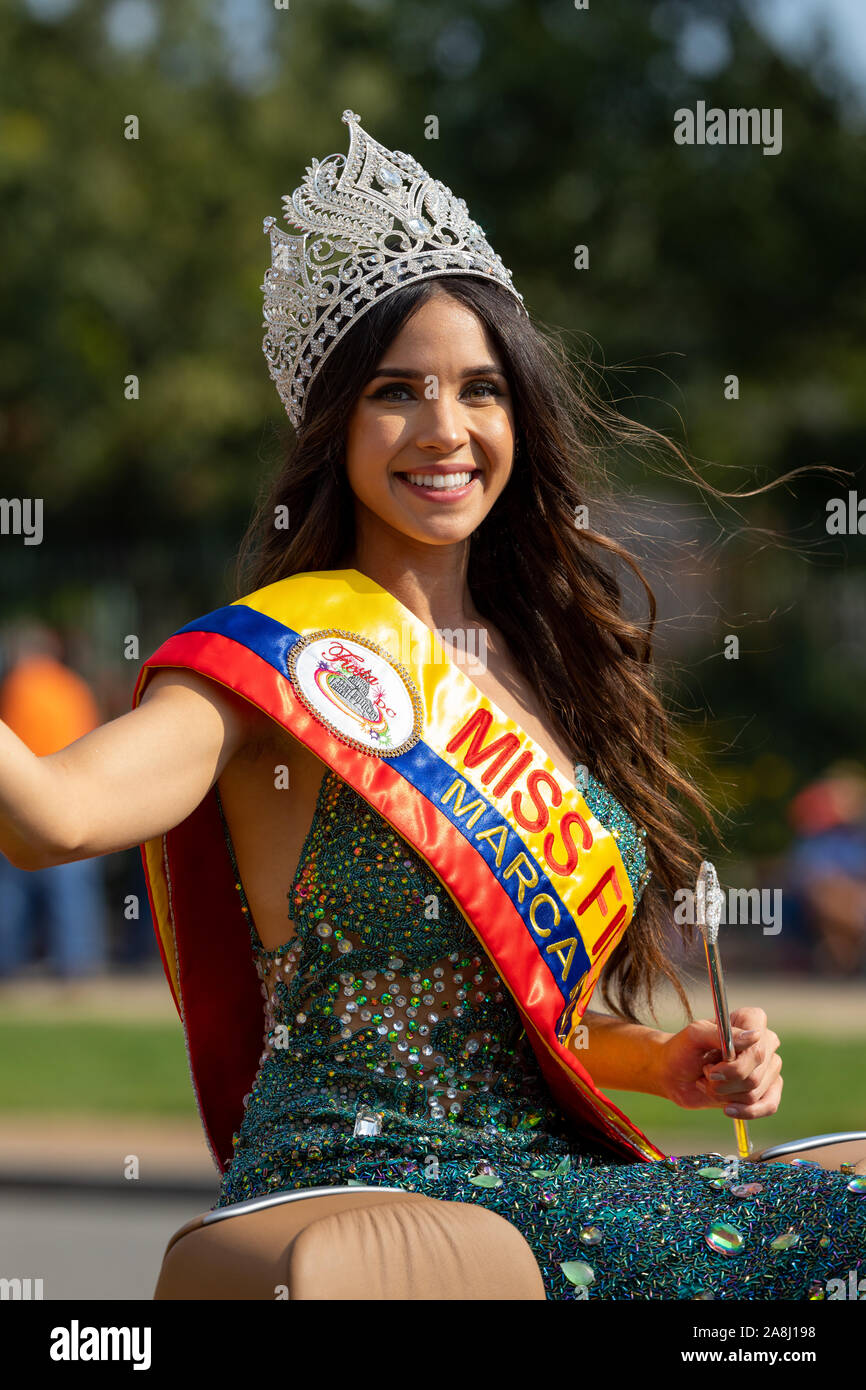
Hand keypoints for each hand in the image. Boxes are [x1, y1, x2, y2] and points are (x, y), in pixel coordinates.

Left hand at [658, 1006, 782, 1117]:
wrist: (675, 1074)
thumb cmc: (684, 1049)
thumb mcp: (695, 1036)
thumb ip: (722, 1034)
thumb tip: (755, 1036)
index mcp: (751, 1020)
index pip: (758, 1045)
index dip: (736, 1063)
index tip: (713, 1068)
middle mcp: (764, 1043)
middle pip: (754, 1074)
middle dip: (723, 1081)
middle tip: (706, 1073)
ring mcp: (767, 1068)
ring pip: (753, 1092)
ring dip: (724, 1092)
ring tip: (709, 1081)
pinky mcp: (765, 1089)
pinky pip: (769, 1105)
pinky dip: (747, 1111)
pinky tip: (728, 1108)